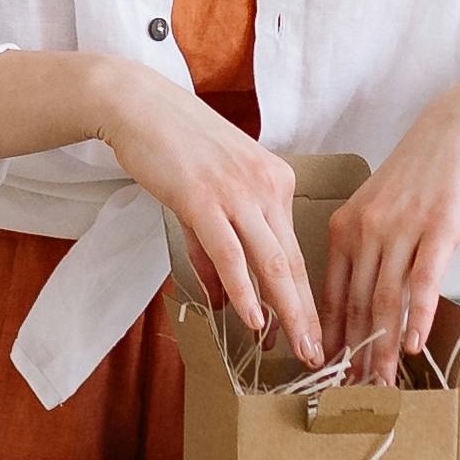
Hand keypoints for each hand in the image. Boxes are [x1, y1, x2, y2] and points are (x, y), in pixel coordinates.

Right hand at [100, 71, 322, 366]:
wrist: (140, 105)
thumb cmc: (173, 147)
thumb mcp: (208, 196)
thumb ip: (215, 249)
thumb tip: (224, 299)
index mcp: (276, 182)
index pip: (296, 250)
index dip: (306, 297)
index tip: (314, 332)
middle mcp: (268, 186)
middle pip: (294, 262)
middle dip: (307, 314)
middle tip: (319, 355)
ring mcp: (238, 191)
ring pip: (271, 262)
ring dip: (285, 311)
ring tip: (296, 348)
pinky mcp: (204, 198)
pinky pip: (230, 253)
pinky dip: (244, 290)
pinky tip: (252, 319)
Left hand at [322, 104, 459, 373]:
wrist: (458, 128)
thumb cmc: (422, 173)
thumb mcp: (381, 208)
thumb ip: (369, 250)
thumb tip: (365, 302)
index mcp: (345, 227)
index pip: (329, 294)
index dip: (328, 337)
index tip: (326, 371)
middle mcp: (366, 230)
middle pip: (355, 305)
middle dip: (354, 354)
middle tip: (353, 391)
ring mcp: (401, 229)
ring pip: (384, 300)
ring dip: (382, 348)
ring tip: (382, 383)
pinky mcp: (438, 228)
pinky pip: (421, 282)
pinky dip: (415, 317)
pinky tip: (412, 345)